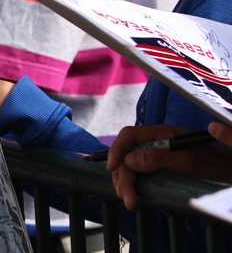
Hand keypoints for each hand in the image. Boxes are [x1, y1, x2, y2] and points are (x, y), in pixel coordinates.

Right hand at [107, 124, 231, 208]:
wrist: (229, 171)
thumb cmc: (214, 164)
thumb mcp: (189, 161)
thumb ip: (160, 158)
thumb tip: (130, 160)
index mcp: (161, 134)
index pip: (129, 135)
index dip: (117, 149)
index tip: (113, 168)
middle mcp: (154, 143)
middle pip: (126, 154)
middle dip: (122, 175)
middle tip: (127, 198)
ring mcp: (155, 155)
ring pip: (128, 166)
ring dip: (125, 182)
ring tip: (130, 201)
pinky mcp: (157, 169)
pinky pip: (137, 174)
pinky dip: (131, 184)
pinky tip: (133, 195)